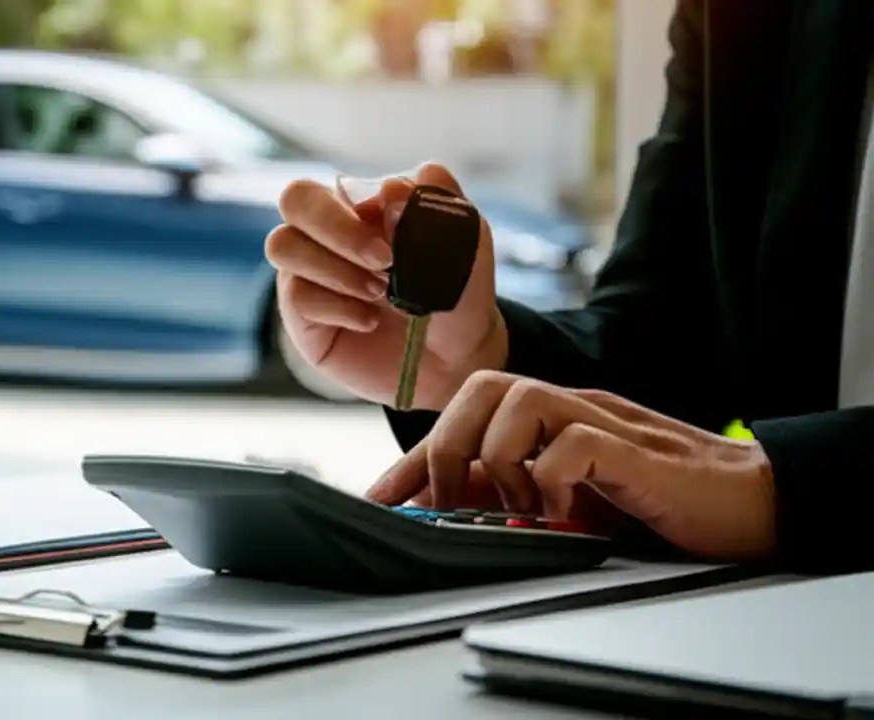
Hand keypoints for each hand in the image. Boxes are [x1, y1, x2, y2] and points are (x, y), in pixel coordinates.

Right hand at [266, 163, 506, 409]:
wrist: (453, 356)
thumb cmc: (453, 291)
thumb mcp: (462, 241)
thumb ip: (434, 201)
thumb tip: (392, 186)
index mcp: (360, 203)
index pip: (332, 183)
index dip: (357, 210)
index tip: (396, 243)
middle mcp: (325, 232)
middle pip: (294, 200)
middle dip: (336, 228)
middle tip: (384, 262)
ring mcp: (307, 272)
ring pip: (283, 245)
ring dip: (337, 270)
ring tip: (380, 293)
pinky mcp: (302, 315)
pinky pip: (296, 296)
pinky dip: (339, 307)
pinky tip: (370, 320)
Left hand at [366, 371, 778, 562]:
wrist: (751, 500)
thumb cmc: (659, 501)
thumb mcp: (571, 502)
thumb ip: (519, 498)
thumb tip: (454, 514)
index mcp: (548, 420)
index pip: (464, 418)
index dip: (414, 460)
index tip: (379, 500)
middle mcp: (569, 409)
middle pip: (483, 387)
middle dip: (448, 446)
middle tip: (453, 502)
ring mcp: (602, 421)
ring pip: (519, 399)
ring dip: (498, 459)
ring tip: (516, 508)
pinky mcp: (636, 448)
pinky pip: (574, 442)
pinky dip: (552, 479)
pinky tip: (562, 513)